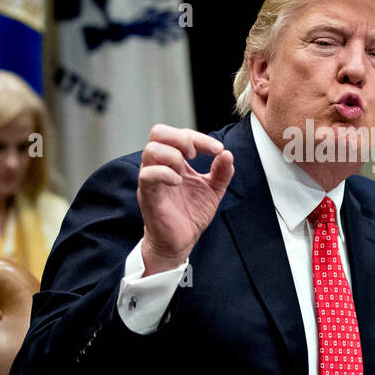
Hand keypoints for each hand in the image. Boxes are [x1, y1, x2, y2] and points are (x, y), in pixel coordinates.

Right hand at [137, 124, 234, 274]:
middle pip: (158, 132)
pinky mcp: (147, 194)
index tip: (218, 150)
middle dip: (181, 137)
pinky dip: (165, 173)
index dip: (201, 138)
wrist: (180, 242)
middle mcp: (160, 165)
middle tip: (195, 155)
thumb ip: (221, 173)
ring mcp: (151, 179)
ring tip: (184, 172)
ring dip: (173, 155)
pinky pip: (147, 174)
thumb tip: (227, 154)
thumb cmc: (191, 215)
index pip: (181, 134)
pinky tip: (179, 182)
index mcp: (175, 161)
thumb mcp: (213, 191)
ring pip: (151, 149)